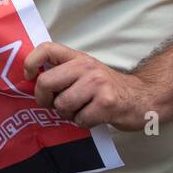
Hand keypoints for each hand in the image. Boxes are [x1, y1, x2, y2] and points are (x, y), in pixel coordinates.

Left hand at [24, 42, 156, 130]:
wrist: (144, 98)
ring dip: (68, 114)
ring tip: (81, 110)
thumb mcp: (85, 73)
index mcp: (78, 58)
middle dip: (45, 99)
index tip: (29, 76)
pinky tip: (94, 117)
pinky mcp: (106, 102)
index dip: (30, 62)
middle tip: (54, 104)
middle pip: (45, 82)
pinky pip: (79, 119)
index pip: (47, 48)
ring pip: (61, 104)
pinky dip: (83, 123)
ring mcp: (97, 83)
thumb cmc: (107, 89)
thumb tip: (31, 83)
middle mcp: (87, 67)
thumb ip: (63, 73)